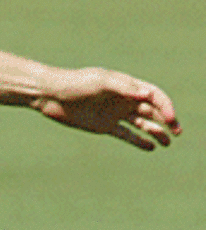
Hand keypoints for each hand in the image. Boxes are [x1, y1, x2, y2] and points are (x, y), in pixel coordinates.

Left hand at [34, 68, 181, 150]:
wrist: (52, 95)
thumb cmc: (76, 83)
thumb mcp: (100, 82)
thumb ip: (124, 88)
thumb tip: (147, 95)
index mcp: (127, 85)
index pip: (154, 95)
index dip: (165, 106)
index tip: (170, 119)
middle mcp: (124, 99)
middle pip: (152, 110)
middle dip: (166, 120)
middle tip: (177, 132)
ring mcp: (115, 113)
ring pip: (142, 123)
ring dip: (156, 132)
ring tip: (166, 143)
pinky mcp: (104, 126)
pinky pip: (126, 134)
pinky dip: (138, 141)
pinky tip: (150, 147)